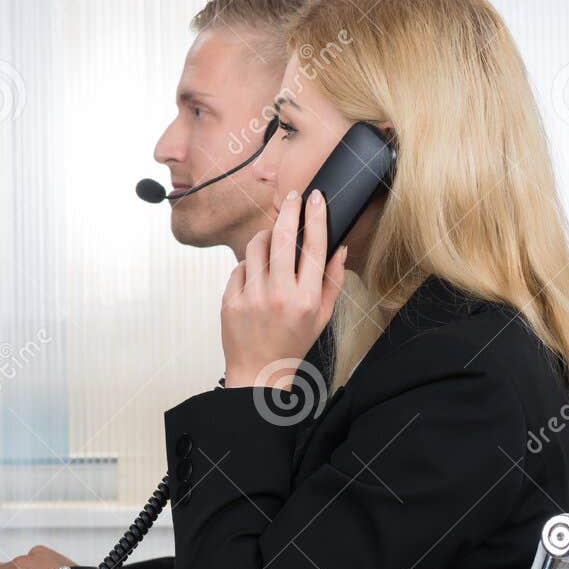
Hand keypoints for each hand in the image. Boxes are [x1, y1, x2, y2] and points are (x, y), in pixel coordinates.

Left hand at [222, 188, 347, 389]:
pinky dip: (248, 266)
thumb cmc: (293, 342)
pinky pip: (239, 267)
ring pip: (255, 246)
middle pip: (281, 237)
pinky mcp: (230, 300)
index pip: (313, 247)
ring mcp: (252, 297)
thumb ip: (332, 281)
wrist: (258, 372)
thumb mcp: (322, 316)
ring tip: (271, 241)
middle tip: (291, 197)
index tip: (315, 198)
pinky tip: (256, 277)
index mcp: (306, 298)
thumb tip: (338, 249)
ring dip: (264, 236)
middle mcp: (279, 295)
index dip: (315, 217)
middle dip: (287, 210)